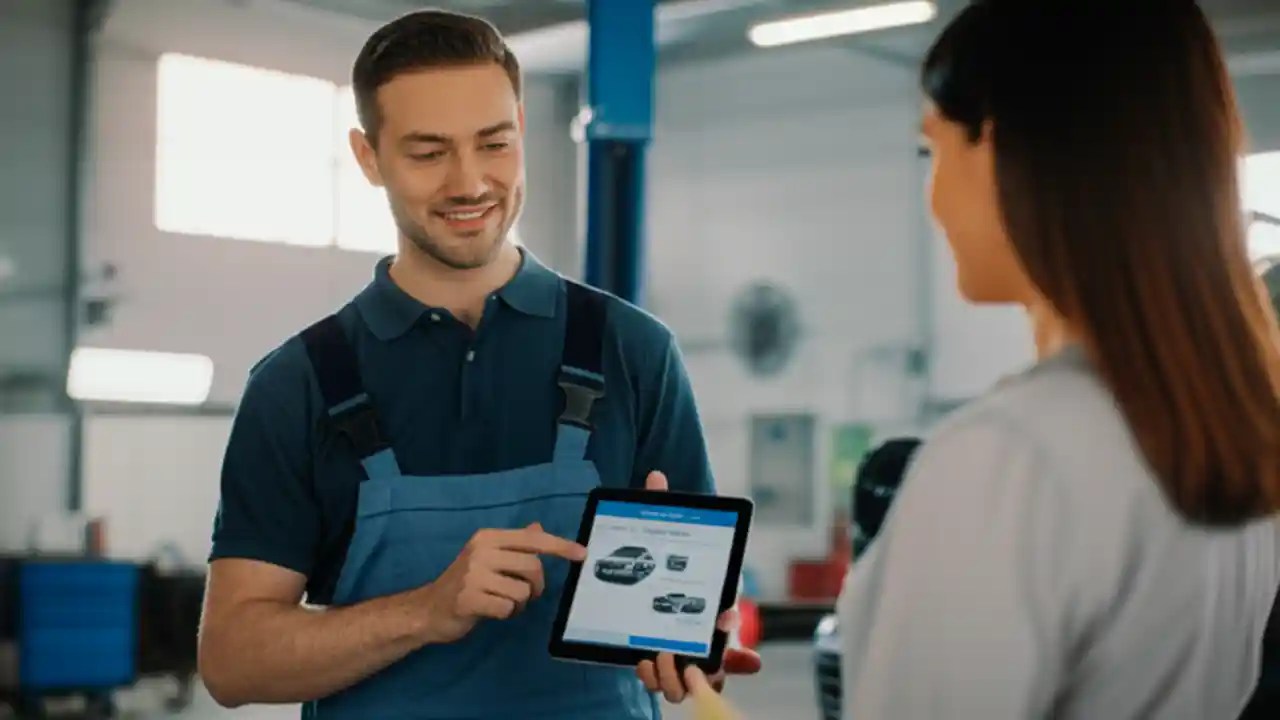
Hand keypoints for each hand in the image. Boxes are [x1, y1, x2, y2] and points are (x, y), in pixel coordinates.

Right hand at [416, 523, 585, 644]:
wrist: (428, 609)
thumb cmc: (464, 583)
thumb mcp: (487, 558)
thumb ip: (514, 545)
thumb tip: (538, 527)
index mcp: (487, 538)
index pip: (532, 539)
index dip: (560, 546)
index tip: (582, 554)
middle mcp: (481, 551)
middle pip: (533, 566)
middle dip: (537, 585)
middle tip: (526, 595)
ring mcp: (474, 575)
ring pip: (523, 590)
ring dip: (520, 603)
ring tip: (504, 603)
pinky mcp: (469, 599)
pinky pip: (508, 608)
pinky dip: (507, 614)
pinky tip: (493, 612)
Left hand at [635, 471, 763, 702]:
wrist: (646, 584)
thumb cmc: (667, 562)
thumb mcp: (666, 536)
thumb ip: (662, 507)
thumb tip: (654, 477)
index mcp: (714, 608)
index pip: (731, 628)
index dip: (733, 631)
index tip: (722, 622)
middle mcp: (704, 637)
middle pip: (715, 667)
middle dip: (704, 668)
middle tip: (675, 652)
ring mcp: (684, 653)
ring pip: (688, 682)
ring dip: (672, 678)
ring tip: (653, 657)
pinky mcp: (661, 665)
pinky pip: (665, 685)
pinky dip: (655, 679)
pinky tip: (641, 661)